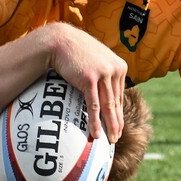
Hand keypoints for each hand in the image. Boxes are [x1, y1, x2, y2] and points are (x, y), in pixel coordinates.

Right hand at [44, 25, 127, 141]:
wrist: (60, 40)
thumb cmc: (75, 50)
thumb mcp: (96, 59)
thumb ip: (104, 72)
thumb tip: (105, 89)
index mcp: (119, 66)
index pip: (119, 95)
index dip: (119, 112)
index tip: (118, 125)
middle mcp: (114, 70)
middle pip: (116, 102)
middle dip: (117, 122)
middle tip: (116, 137)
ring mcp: (103, 74)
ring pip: (108, 106)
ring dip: (110, 125)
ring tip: (110, 139)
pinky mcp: (89, 79)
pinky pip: (94, 105)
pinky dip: (95, 121)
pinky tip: (96, 133)